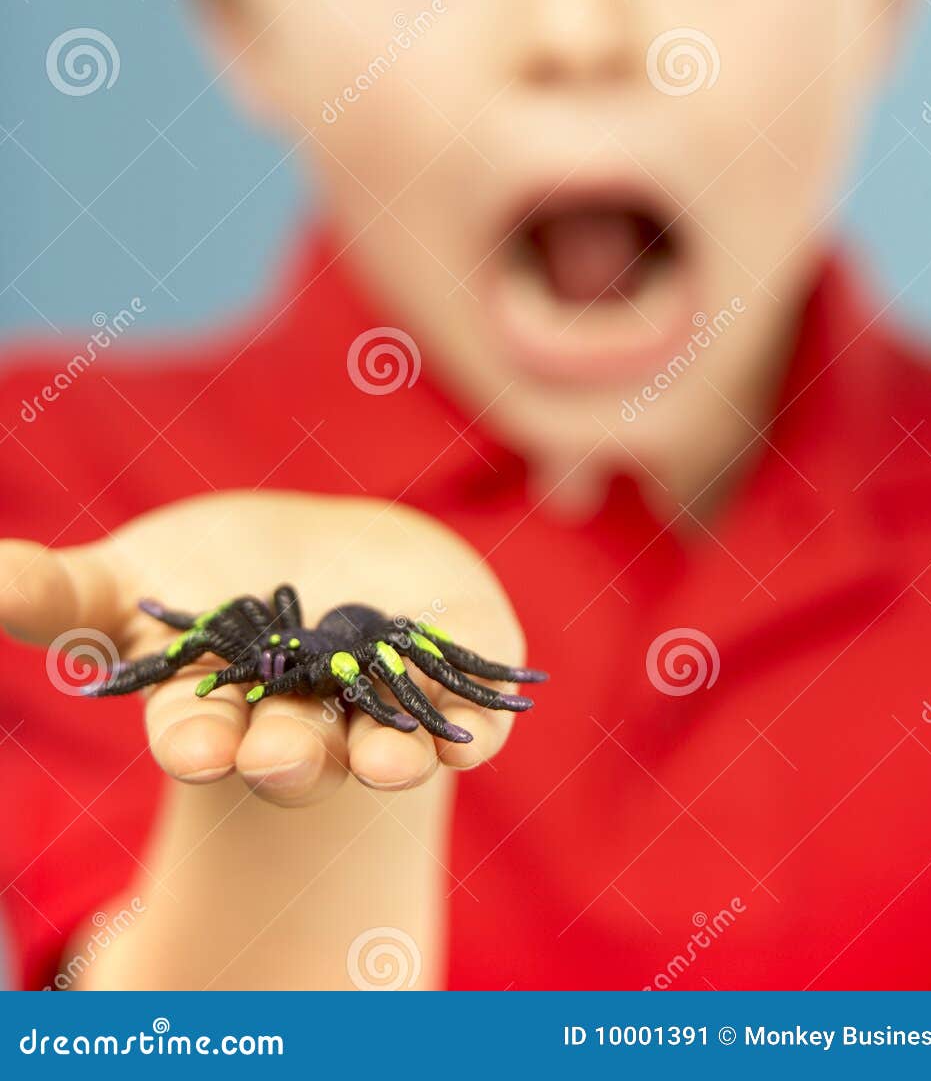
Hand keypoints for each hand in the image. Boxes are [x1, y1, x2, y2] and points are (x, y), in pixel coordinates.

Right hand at [0, 490, 534, 807]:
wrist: (332, 557)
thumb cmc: (211, 578)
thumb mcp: (128, 581)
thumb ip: (59, 593)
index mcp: (219, 707)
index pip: (199, 732)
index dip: (198, 738)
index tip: (197, 744)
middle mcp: (302, 719)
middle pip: (292, 748)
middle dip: (287, 755)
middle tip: (282, 760)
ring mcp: (380, 701)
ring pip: (381, 740)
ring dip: (387, 756)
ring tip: (388, 765)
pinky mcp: (452, 667)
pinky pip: (468, 713)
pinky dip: (474, 727)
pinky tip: (480, 736)